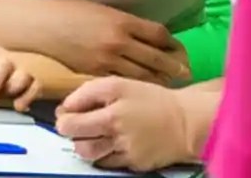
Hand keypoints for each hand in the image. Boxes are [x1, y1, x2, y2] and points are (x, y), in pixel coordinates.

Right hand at [33, 0, 189, 83]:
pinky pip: (122, 82)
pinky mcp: (95, 73)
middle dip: (174, 66)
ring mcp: (107, 60)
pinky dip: (135, 85)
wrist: (40, 26)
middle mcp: (119, 41)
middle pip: (157, 57)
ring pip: (143, 74)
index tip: (179, 49)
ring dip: (159, 79)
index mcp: (122, 20)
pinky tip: (141, 88)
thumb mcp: (100, 8)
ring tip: (169, 83)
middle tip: (186, 72)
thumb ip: (123, 21)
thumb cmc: (67, 11)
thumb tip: (142, 32)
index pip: (159, 34)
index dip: (173, 43)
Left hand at [53, 77, 195, 171]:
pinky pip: (108, 163)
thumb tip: (65, 108)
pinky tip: (113, 142)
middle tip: (80, 125)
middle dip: (72, 134)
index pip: (70, 124)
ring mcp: (126, 153)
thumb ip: (87, 93)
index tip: (69, 114)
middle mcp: (117, 135)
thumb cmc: (149, 99)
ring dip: (86, 145)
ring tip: (96, 134)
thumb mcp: (118, 84)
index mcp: (111, 113)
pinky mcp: (135, 165)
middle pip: (77, 143)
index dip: (64, 119)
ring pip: (90, 156)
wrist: (185, 121)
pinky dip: (104, 154)